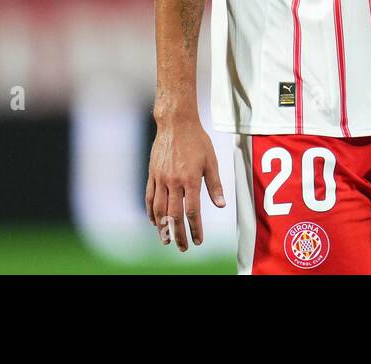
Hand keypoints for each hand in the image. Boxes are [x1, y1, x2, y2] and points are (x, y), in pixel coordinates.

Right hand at [146, 115, 226, 250]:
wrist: (175, 123)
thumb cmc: (196, 140)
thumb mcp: (211, 161)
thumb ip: (215, 184)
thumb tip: (221, 205)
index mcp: (190, 179)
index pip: (192, 211)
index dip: (195, 228)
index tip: (198, 240)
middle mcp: (174, 181)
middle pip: (174, 214)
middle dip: (178, 234)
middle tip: (182, 248)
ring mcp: (160, 178)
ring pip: (158, 209)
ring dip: (162, 227)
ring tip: (165, 240)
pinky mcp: (152, 174)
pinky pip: (149, 197)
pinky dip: (151, 212)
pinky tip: (154, 221)